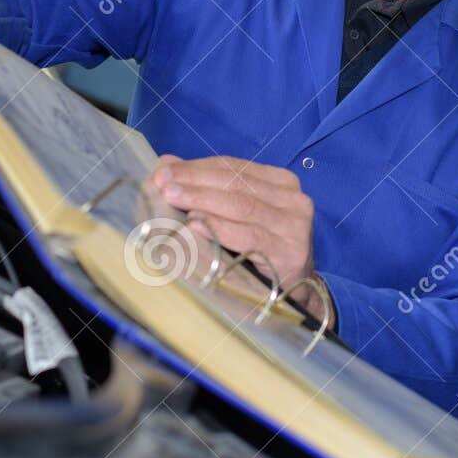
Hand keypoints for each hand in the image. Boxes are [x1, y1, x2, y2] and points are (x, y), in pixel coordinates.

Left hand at [150, 155, 332, 324]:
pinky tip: (195, 223)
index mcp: (282, 182)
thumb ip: (208, 186)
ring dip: (202, 199)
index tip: (165, 169)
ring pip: (241, 205)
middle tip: (162, 182)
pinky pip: (249, 236)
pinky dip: (219, 228)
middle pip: (236, 183)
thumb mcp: (238, 214)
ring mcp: (295, 226)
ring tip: (171, 197)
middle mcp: (294, 200)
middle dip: (195, 180)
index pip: (234, 167)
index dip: (198, 166)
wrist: (293, 293)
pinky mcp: (290, 253)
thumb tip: (167, 164)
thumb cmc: (260, 250)